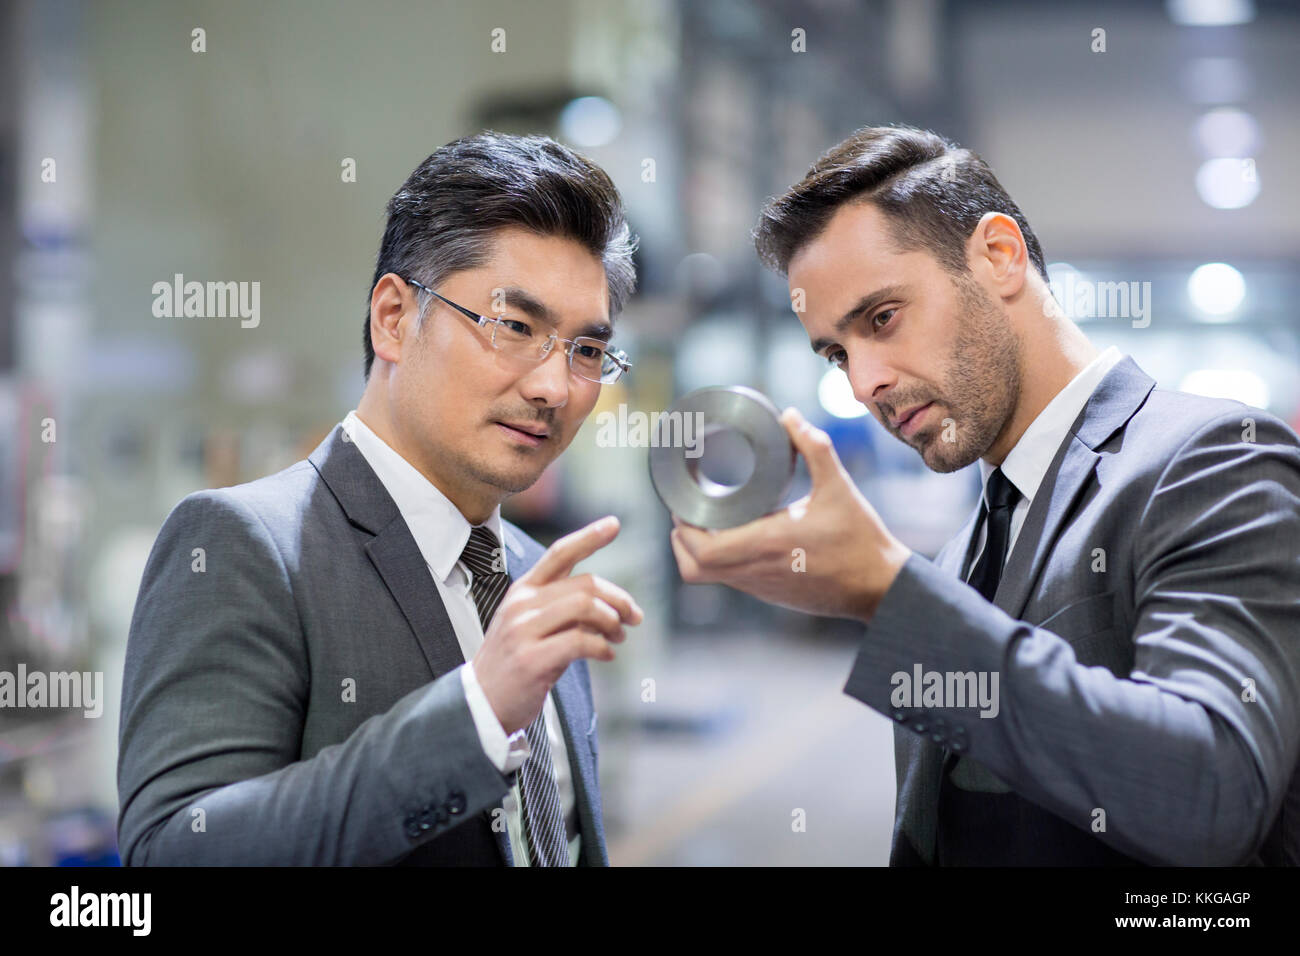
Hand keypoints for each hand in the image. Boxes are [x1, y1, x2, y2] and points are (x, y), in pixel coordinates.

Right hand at [474, 515, 642, 733]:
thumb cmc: (515, 662)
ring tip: (619, 636)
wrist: (480, 703)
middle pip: (585, 584)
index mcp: (523, 590)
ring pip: (585, 607)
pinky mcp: (532, 659)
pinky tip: (607, 655)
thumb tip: (609, 604)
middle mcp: (522, 604)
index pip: (559, 553)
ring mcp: (524, 631)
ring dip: (613, 622)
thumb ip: (563, 607)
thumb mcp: (532, 624)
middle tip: (633, 617)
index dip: (589, 536)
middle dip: (619, 599)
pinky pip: (581, 642)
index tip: (614, 523)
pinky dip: (603, 648)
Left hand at [670, 407, 910, 622]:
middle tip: (687, 507)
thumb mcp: (839, 486)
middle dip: (681, 538)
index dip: (682, 527)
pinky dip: (719, 561)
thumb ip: (814, 447)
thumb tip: (789, 415)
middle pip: (692, 568)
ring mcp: (761, 588)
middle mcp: (756, 570)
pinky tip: (729, 537)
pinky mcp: (771, 595)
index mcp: (766, 544)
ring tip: (704, 519)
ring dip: (697, 550)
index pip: (702, 549)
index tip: (683, 501)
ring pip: (708, 578)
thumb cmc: (860, 539)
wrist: (881, 587)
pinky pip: (730, 580)